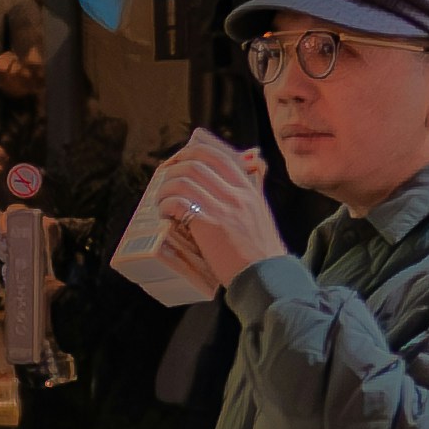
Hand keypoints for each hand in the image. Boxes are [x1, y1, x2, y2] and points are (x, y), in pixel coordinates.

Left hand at [149, 137, 279, 290]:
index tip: (180, 161)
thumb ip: (246, 198)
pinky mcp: (209, 225)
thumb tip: (232, 188)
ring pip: (184, 180)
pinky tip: (165, 214)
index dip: (193, 152)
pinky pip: (179, 202)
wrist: (266, 275)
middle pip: (196, 163)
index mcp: (248, 189)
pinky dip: (166, 204)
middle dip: (174, 168)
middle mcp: (236, 194)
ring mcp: (223, 208)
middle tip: (165, 180)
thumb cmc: (261, 251)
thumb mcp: (259, 214)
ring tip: (162, 201)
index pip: (218, 155)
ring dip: (166, 188)